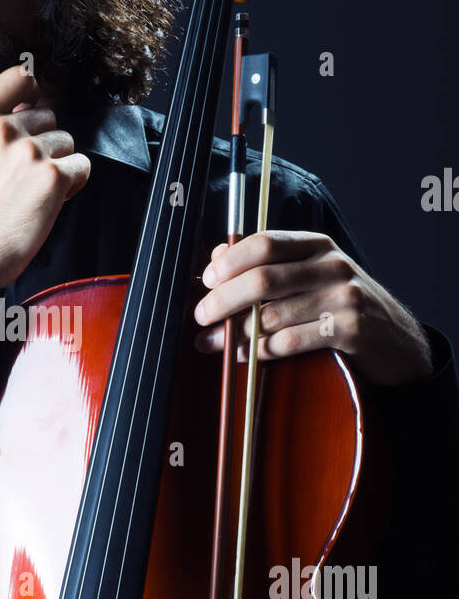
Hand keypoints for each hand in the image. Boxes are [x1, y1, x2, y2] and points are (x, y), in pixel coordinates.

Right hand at [0, 65, 89, 289]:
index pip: (19, 79)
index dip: (31, 93)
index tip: (30, 111)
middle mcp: (4, 130)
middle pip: (47, 116)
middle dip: (41, 142)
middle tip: (19, 174)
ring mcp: (31, 153)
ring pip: (66, 141)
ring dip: (57, 163)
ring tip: (31, 189)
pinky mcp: (54, 178)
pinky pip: (81, 166)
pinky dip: (73, 183)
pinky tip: (47, 199)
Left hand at [194, 231, 432, 386]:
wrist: (400, 343)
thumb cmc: (344, 308)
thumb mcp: (313, 276)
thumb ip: (270, 265)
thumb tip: (217, 256)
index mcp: (318, 246)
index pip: (265, 243)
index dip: (230, 261)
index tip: (206, 280)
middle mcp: (332, 266)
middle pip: (263, 279)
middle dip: (223, 299)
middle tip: (200, 317)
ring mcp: (343, 297)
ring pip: (271, 315)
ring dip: (233, 333)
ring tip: (212, 343)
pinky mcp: (349, 330)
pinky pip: (289, 342)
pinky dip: (258, 351)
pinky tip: (242, 355)